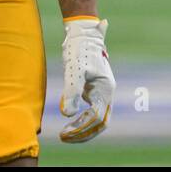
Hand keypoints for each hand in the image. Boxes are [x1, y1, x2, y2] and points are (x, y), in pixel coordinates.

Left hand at [59, 16, 113, 142]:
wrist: (82, 33)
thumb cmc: (79, 49)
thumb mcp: (73, 70)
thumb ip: (71, 91)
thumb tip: (66, 114)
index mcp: (105, 89)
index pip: (97, 118)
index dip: (81, 128)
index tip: (65, 132)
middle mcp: (106, 93)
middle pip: (100, 122)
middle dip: (83, 133)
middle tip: (63, 137)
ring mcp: (101, 92)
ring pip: (97, 119)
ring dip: (82, 129)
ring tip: (64, 135)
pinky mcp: (93, 90)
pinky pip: (91, 111)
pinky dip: (81, 120)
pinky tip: (68, 121)